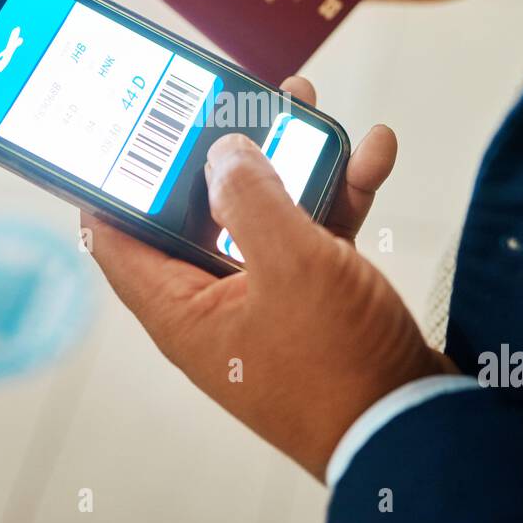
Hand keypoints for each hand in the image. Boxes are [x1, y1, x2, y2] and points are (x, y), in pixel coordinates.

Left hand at [82, 77, 458, 480]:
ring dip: (288, 157)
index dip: (107, 180)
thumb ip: (250, 198)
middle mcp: (216, 303)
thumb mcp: (290, 266)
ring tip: (302, 101)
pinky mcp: (315, 299)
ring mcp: (268, 299)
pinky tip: (370, 152)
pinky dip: (339, 193)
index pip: (116, 236)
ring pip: (265, 211)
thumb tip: (221, 152)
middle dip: (217, 147)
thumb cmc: (339, 367)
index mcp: (182, 307)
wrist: (415, 427)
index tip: (113, 126)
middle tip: (227, 95)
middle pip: (198, 209)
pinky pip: (316, 233)